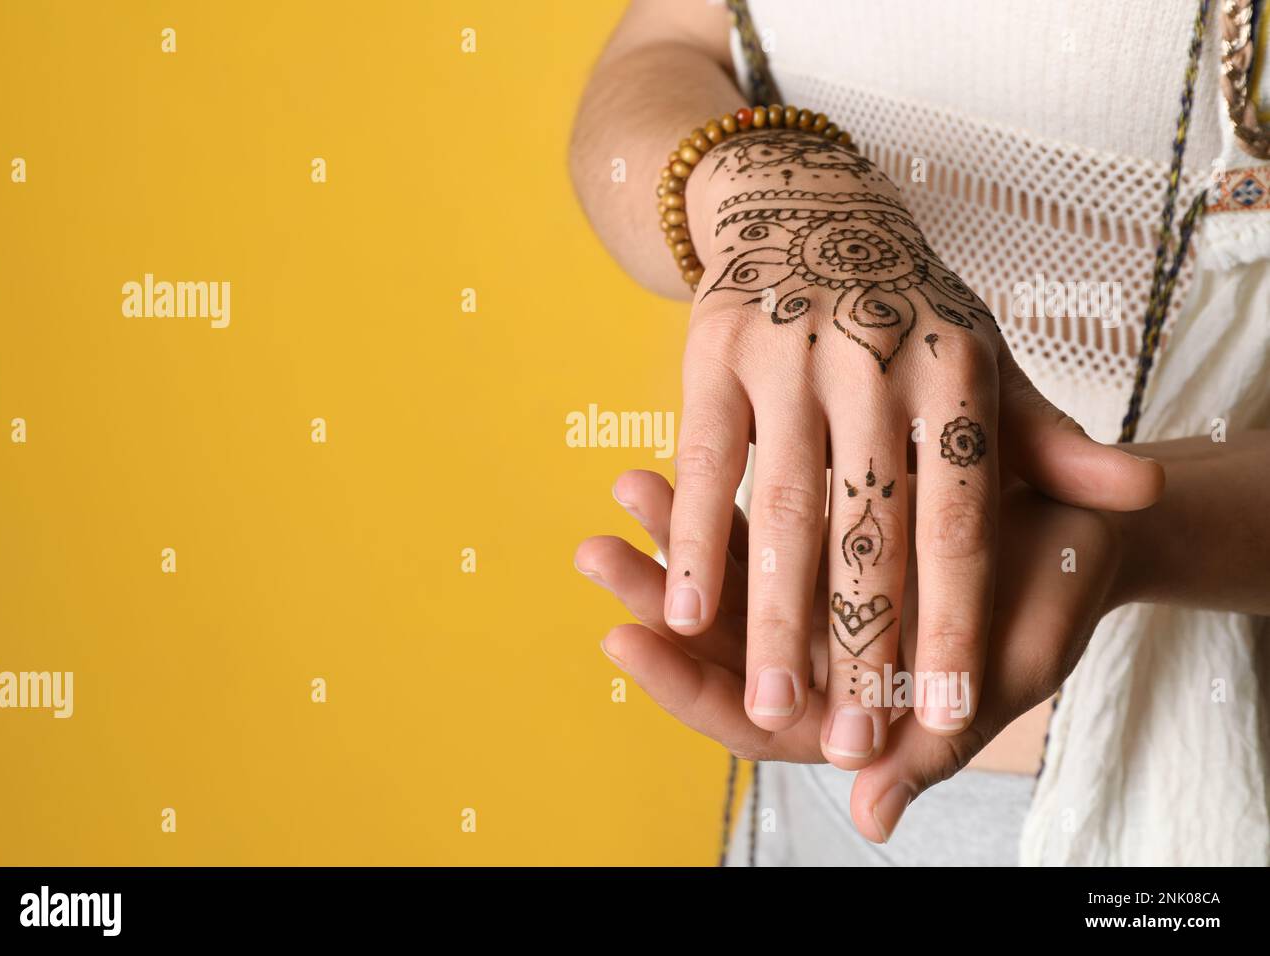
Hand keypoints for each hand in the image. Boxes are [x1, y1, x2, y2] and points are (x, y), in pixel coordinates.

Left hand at [576, 469, 1124, 841]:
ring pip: (726, 582)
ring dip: (670, 539)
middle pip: (718, 646)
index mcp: (851, 713)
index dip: (688, 686)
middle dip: (652, 601)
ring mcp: (811, 599)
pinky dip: (712, 502)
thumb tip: (871, 821)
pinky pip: (753, 527)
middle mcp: (817, 661)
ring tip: (623, 486)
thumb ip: (934, 741)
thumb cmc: (1056, 599)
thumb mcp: (1008, 666)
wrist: (1086, 525)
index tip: (624, 641)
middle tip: (594, 555)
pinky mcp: (818, 542)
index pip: (750, 718)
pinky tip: (667, 461)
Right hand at [663, 127, 1158, 764]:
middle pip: (869, 528)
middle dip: (860, 644)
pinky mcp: (715, 352)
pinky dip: (692, 541)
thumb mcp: (984, 360)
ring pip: (781, 507)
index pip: (962, 520)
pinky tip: (685, 617)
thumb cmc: (906, 308)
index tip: (944, 717)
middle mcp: (875, 362)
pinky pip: (702, 463)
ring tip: (770, 708)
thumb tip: (1138, 490)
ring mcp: (790, 354)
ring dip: (772, 616)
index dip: (952, 622)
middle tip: (853, 742)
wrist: (806, 205)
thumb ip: (1045, 438)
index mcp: (956, 371)